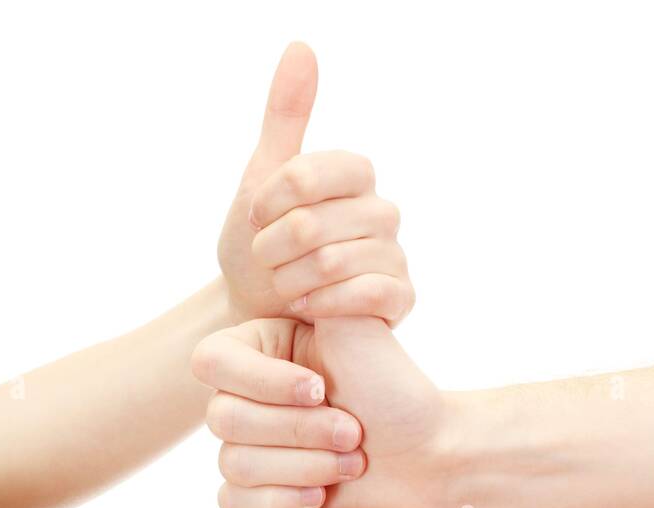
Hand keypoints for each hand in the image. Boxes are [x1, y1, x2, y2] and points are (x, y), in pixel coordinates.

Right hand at [195, 312, 457, 507]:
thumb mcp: (355, 327)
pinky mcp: (259, 495)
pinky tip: (321, 497)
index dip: (264, 382)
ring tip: (352, 464)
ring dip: (302, 466)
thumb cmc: (397, 393)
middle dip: (298, 430)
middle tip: (353, 434)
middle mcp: (246, 396)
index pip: (211, 362)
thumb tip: (264, 272)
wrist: (432, 457)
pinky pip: (234, 503)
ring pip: (234, 463)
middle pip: (222, 418)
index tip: (321, 388)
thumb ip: (305, 292)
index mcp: (257, 350)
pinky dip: (280, 503)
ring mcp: (250, 447)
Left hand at [217, 43, 413, 326]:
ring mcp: (394, 256)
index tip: (253, 217)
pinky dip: (324, 303)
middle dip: (273, 247)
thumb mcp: (262, 179)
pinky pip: (365, 294)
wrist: (265, 315)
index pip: (311, 173)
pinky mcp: (400, 298)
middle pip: (315, 223)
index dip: (271, 200)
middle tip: (264, 259)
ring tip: (281, 284)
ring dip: (291, 278)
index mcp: (354, 175)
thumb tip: (302, 46)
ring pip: (335, 261)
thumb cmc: (261, 249)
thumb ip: (285, 118)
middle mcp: (382, 211)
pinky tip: (303, 306)